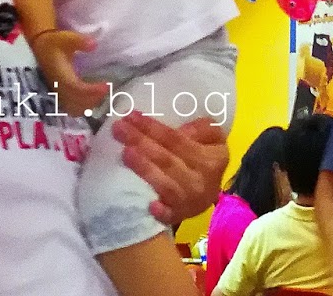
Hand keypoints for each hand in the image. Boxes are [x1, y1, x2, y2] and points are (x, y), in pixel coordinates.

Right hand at [33, 29, 109, 119]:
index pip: (77, 89)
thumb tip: (94, 45)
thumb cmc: (55, 42)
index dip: (92, 91)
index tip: (106, 86)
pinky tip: (92, 99)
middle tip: (107, 88)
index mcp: (61, 75)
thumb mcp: (67, 38)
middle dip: (93, 98)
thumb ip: (80, 41)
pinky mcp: (60, 95)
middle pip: (77, 102)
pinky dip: (83, 108)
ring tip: (101, 93)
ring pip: (74, 108)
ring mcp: (58, 93)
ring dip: (89, 104)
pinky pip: (71, 108)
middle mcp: (59, 88)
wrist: (41, 48)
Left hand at [113, 112, 227, 225]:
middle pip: (167, 158)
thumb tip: (177, 127)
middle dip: (141, 142)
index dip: (154, 128)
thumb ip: (198, 128)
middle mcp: (203, 179)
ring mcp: (192, 201)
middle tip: (119, 129)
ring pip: (166, 183)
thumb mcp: (210, 137)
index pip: (178, 139)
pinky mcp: (181, 216)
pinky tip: (150, 205)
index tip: (132, 116)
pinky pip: (171, 215)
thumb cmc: (203, 157)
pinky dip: (162, 211)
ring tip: (125, 152)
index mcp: (214, 156)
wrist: (206, 192)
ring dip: (145, 168)